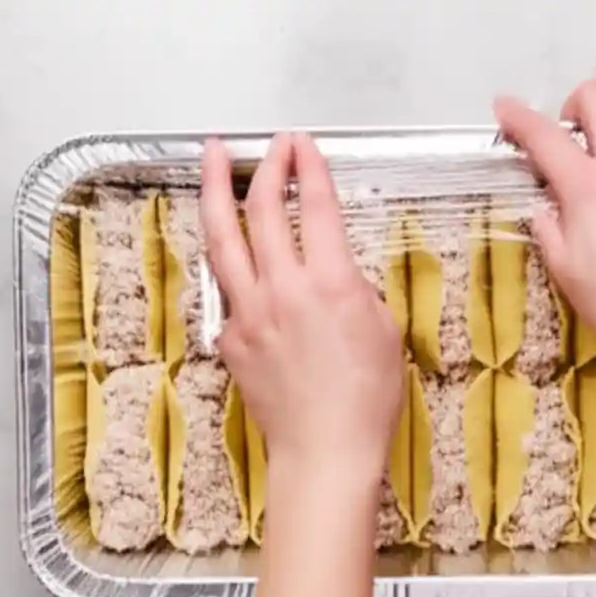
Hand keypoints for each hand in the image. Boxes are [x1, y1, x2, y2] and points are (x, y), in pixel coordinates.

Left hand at [200, 133, 404, 486]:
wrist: (325, 451)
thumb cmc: (367, 400)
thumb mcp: (383, 329)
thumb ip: (354, 288)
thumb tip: (333, 272)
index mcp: (330, 283)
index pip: (314, 206)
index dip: (308, 167)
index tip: (303, 146)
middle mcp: (283, 290)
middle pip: (261, 210)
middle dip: (264, 167)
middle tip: (267, 145)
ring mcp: (248, 313)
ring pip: (223, 239)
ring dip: (216, 192)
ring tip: (212, 160)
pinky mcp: (230, 339)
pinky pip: (226, 292)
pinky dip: (232, 267)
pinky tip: (238, 260)